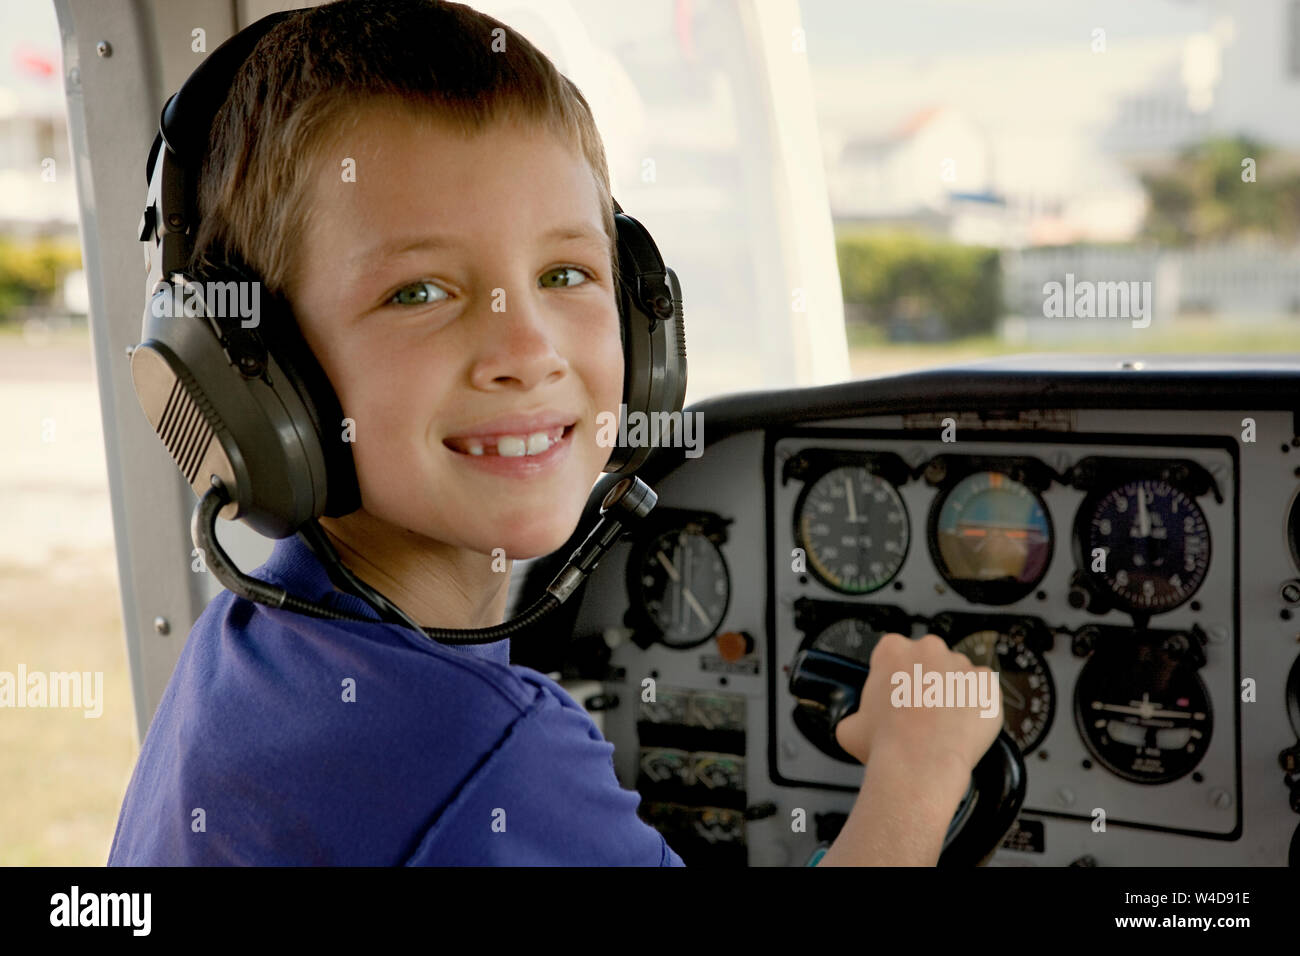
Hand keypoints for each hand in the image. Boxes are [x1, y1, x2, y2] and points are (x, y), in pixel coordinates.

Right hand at [834, 632, 1002, 777]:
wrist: (920, 763)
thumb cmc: (885, 744)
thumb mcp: (850, 728)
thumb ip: (857, 716)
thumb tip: (859, 724)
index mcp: (891, 650)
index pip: (892, 655)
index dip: (893, 679)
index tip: (895, 699)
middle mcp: (928, 648)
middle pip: (927, 660)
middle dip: (924, 682)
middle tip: (919, 713)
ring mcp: (960, 663)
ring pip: (956, 675)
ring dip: (951, 693)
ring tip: (943, 726)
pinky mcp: (986, 683)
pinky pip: (983, 690)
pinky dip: (977, 705)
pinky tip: (964, 726)